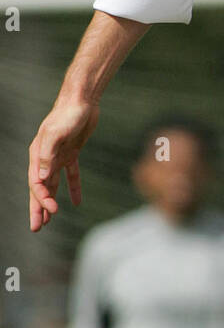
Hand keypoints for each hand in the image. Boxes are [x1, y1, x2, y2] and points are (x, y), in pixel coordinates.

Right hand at [28, 98, 98, 231]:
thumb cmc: (68, 113)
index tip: (53, 211)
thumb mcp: (56, 133)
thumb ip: (47, 154)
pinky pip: (71, 175)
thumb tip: (40, 178)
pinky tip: (76, 202)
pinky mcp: (72, 152)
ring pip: (52, 184)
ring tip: (49, 220)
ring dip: (50, 201)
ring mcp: (58, 156)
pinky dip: (73, 188)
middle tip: (36, 228)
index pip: (36, 183)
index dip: (42, 199)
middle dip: (38, 208)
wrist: (82, 99)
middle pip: (39, 188)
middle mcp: (45, 157)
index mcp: (37, 154)